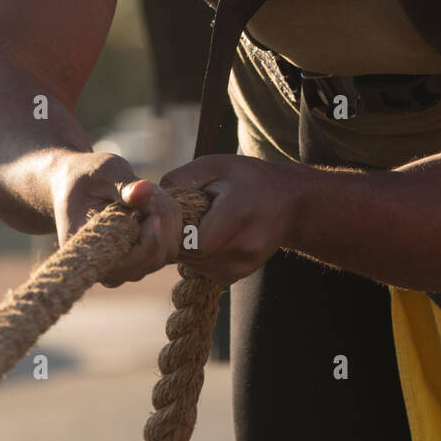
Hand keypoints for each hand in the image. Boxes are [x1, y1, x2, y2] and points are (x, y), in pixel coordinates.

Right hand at [51, 151, 182, 287]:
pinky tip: (154, 203)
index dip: (154, 232)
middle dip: (163, 219)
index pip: (138, 257)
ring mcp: (126, 267)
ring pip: (168, 251)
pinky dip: (170, 222)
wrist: (75, 185)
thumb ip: (124, 185)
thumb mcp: (103, 173)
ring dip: (168, 219)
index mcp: (91, 249)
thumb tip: (145, 191)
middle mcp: (108, 268)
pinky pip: (170, 246)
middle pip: (158, 255)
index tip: (151, 200)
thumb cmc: (85, 178)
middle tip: (151, 191)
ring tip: (149, 195)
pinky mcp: (140, 260)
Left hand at [159, 154, 302, 285]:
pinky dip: (199, 255)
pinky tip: (212, 236)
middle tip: (188, 215)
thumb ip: (179, 180)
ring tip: (204, 223)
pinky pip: (202, 270)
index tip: (180, 212)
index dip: (178, 229)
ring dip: (188, 247)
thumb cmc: (249, 179)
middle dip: (180, 237)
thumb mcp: (215, 165)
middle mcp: (244, 247)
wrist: (291, 203)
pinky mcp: (237, 275)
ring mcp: (242, 265)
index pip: (191, 241)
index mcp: (239, 215)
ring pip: (192, 265)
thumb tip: (149, 202)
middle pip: (189, 255)